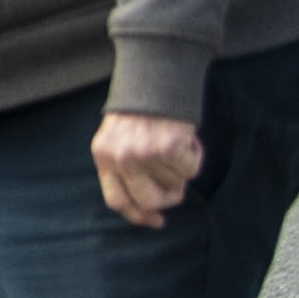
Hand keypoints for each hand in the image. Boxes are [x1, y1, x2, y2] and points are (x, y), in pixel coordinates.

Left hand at [91, 112, 204, 228]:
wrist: (156, 76)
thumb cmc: (140, 111)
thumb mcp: (117, 139)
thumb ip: (125, 170)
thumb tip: (150, 212)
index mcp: (103, 155)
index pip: (116, 200)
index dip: (138, 216)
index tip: (156, 221)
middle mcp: (120, 157)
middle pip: (148, 201)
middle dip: (168, 198)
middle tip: (177, 185)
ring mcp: (144, 153)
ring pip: (176, 184)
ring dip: (182, 168)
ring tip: (175, 143)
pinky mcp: (168, 147)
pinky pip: (191, 170)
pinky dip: (195, 156)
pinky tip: (187, 139)